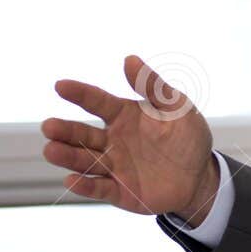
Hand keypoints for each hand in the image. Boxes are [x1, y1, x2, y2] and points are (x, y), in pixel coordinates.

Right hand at [41, 55, 216, 221]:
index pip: (97, 101)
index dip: (79, 93)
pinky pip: (100, 189)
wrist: (201, 176)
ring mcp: (114, 166)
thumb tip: (130, 60)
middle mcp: (112, 140)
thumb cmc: (187, 137)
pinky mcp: (120, 191)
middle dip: (64, 130)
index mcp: (123, 115)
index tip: (60, 86)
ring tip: (51, 150)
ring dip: (68, 156)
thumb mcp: (177, 109)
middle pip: (83, 134)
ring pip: (86, 161)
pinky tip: (71, 180)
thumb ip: (153, 87)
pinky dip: (86, 186)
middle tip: (48, 126)